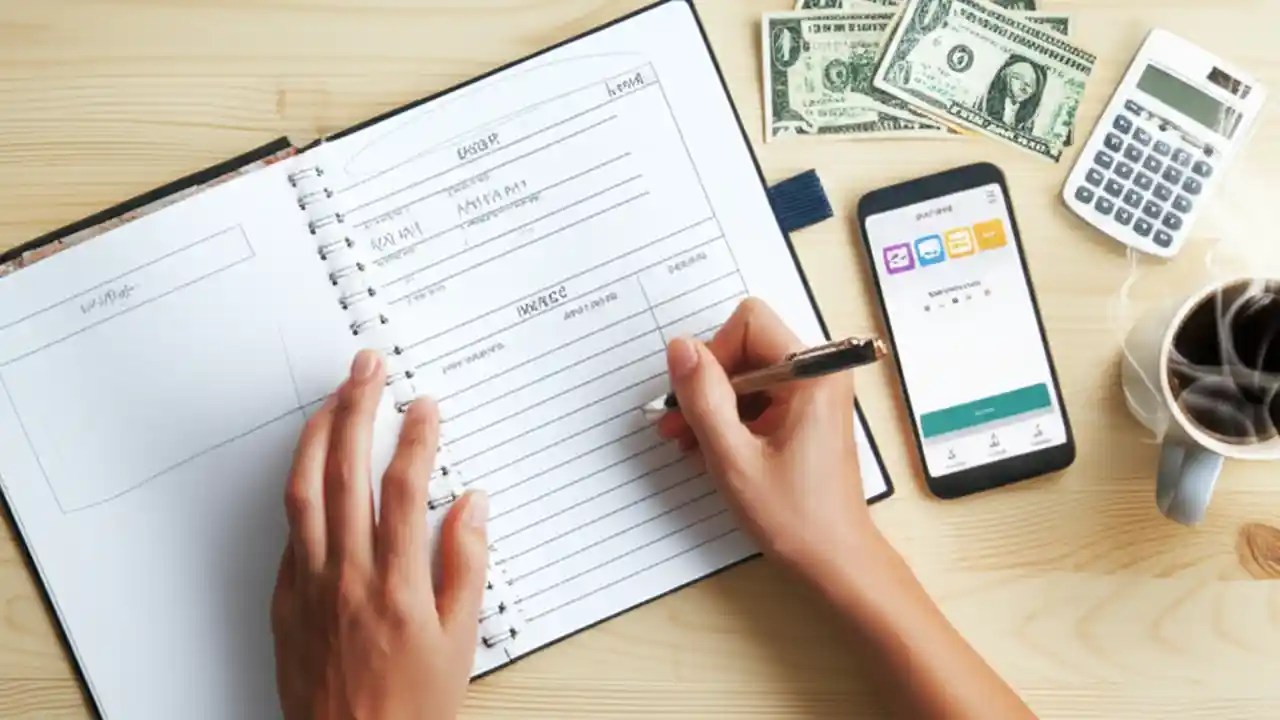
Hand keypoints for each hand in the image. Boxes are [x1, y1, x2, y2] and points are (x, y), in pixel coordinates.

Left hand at [271, 349, 487, 719]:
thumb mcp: (460, 642)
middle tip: (366, 367)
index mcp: (396, 586)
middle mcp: (346, 576)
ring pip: (303, 492)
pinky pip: (288, 532)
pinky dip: (299, 488)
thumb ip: (466, 566)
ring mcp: (308, 586)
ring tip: (332, 398)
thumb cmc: (411, 708)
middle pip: (345, 472)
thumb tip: (471, 504)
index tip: (424, 405)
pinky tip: (311, 469)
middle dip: (357, 408)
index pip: (403, 488)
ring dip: (316, 435)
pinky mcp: (285, 601)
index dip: (415, 437)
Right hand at [657, 299, 874, 583]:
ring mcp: (813, 393)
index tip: (698, 400)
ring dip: (713, 403)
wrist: (834, 559)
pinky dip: (730, 417)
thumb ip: (703, 397)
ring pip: (747, 372)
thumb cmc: (794, 516)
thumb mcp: (733, 457)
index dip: (714, 355)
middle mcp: (819, 372)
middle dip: (708, 382)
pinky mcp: (805, 412)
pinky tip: (708, 446)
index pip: (749, 324)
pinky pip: (758, 396)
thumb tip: (679, 348)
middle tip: (678, 422)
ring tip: (686, 440)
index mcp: (813, 374)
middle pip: (746, 345)